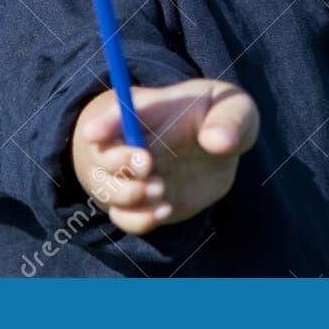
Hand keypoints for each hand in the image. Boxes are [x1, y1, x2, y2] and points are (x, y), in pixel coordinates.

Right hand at [72, 78, 258, 235]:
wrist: (219, 147)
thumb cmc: (222, 118)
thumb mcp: (236, 108)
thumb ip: (230, 120)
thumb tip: (217, 141)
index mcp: (149, 110)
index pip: (117, 111)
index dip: (102, 122)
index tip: (93, 134)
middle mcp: (131, 142)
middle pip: (100, 152)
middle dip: (116, 161)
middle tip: (147, 164)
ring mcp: (133, 174)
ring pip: (105, 189)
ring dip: (126, 193)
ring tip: (160, 188)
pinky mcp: (142, 202)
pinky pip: (123, 217)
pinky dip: (138, 220)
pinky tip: (164, 210)